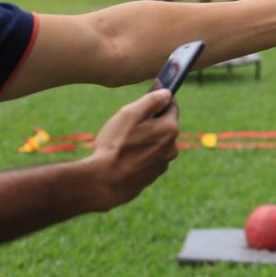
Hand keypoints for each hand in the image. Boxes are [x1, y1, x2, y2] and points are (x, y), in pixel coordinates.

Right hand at [84, 90, 180, 211]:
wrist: (103, 183)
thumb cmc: (114, 146)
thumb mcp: (129, 115)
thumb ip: (151, 101)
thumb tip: (167, 93)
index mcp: (170, 129)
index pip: (171, 107)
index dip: (160, 100)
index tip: (151, 96)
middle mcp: (172, 147)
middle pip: (164, 126)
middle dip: (150, 122)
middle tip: (129, 124)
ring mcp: (163, 164)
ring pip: (157, 143)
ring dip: (145, 140)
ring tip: (123, 143)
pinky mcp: (153, 176)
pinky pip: (149, 159)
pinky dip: (140, 155)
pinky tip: (123, 157)